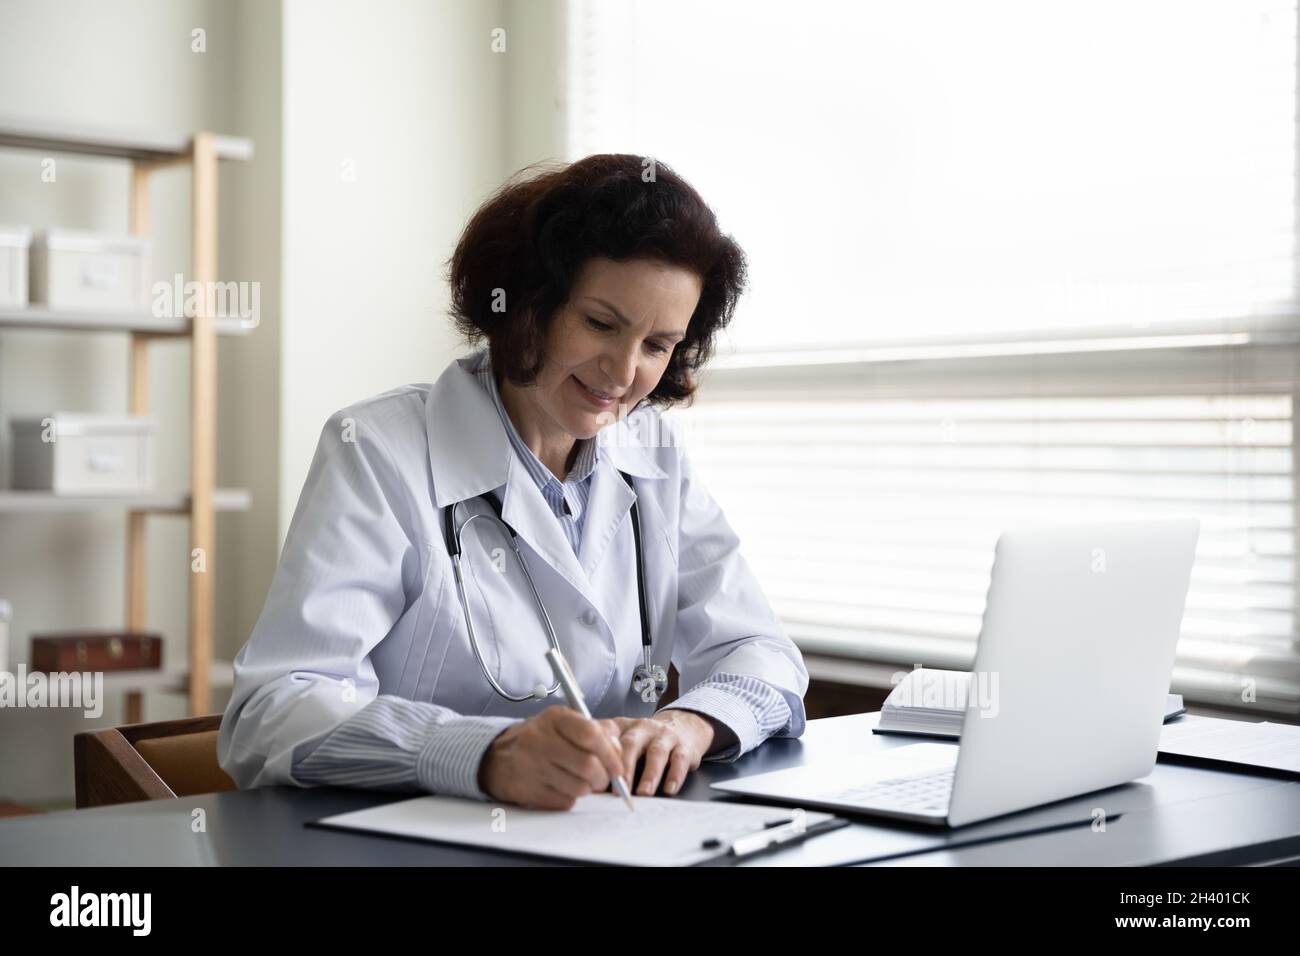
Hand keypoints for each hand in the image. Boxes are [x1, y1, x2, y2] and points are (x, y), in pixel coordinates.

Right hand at [478, 706, 626, 809]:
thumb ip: (594, 731)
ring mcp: (532, 766)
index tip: (617, 766)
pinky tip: (561, 787)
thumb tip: (618, 749)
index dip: (611, 753)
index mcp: (554, 718)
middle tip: (602, 779)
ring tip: (580, 781)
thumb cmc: (539, 739)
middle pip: (588, 765)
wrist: (495, 758)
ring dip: (587, 789)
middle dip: (602, 777)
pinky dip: (570, 798)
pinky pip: (564, 801)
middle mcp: (540, 739)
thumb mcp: (562, 724)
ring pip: (579, 787)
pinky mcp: (527, 790)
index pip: (591, 734)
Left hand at [597, 710, 714, 796]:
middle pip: (631, 744)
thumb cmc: (647, 740)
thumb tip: (590, 785)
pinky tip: (669, 788)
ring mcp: (664, 735)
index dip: (599, 756)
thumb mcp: (625, 740)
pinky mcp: (684, 745)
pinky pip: (680, 759)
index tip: (593, 776)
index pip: (608, 736)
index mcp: (623, 726)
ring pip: (656, 752)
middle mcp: (643, 728)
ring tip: (643, 793)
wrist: (684, 725)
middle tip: (618, 789)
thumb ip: (609, 757)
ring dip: (649, 774)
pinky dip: (675, 775)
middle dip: (624, 768)